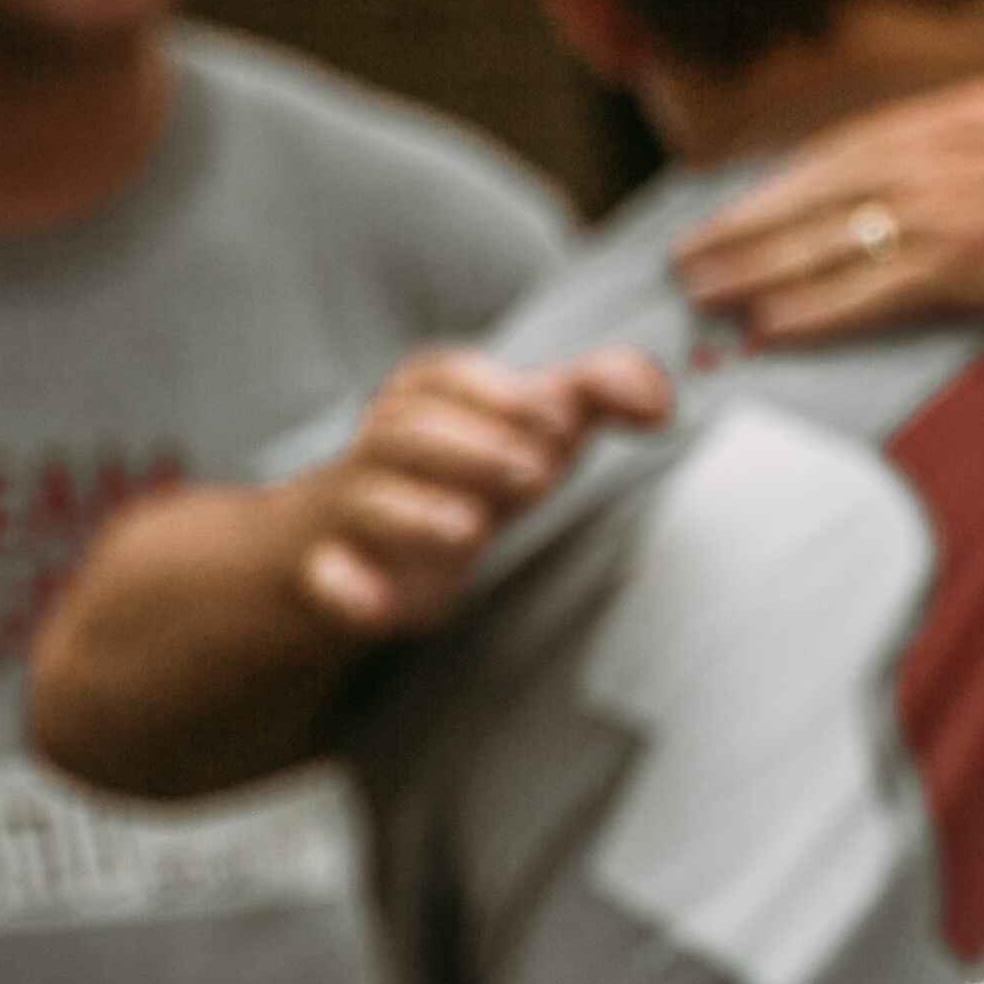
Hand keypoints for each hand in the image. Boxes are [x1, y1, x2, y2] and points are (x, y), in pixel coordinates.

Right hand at [290, 346, 670, 638]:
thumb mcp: (523, 435)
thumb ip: (591, 398)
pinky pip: (325, 580)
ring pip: (368, 501)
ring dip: (417, 513)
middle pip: (407, 431)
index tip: (561, 417)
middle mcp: (380, 451)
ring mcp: (352, 516)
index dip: (499, 392)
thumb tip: (658, 400)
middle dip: (472, 447)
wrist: (348, 550)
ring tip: (471, 530)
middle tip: (538, 475)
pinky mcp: (335, 580)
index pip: (442, 374)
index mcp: (422, 403)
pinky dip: (346, 592)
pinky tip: (376, 608)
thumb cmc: (456, 477)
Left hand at [671, 59, 983, 346]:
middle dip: (740, 226)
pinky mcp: (963, 264)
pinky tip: (766, 330)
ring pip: (821, 241)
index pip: (848, 149)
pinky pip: (866, 293)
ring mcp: (943, 208)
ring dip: (750, 269)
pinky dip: (808, 312)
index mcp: (960, 114)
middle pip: (812, 192)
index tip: (742, 205)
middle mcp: (934, 155)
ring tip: (697, 296)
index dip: (785, 182)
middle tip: (682, 258)